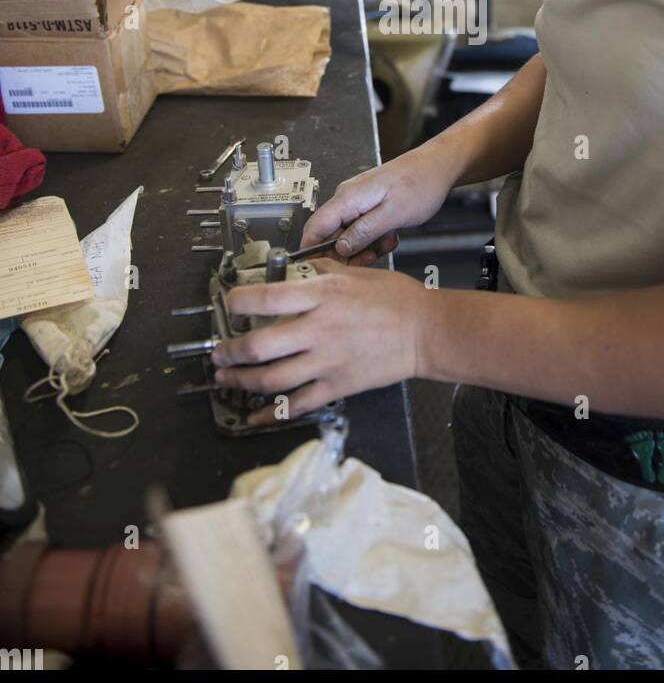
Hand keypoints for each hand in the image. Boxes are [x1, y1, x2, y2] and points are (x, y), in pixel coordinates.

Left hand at [211, 258, 427, 420]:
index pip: (266, 298)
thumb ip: (323, 272)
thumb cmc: (396, 299)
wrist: (426, 332)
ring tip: (227, 379)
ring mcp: (326, 361)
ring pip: (271, 379)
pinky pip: (297, 404)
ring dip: (241, 381)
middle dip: (229, 352)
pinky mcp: (337, 386)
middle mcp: (318, 330)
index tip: (228, 305)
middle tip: (218, 353)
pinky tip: (255, 414)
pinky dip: (271, 413)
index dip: (237, 303)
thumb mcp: (357, 274)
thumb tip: (299, 268)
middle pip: (259, 345)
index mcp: (321, 297)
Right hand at [298, 140, 458, 265]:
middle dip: (349, 253)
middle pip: (332, 235)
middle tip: (370, 258)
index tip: (321, 269)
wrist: (439, 166)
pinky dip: (376, 238)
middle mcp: (349, 198)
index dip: (312, 250)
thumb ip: (363, 232)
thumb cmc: (421, 183)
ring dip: (367, 246)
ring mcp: (359, 202)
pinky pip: (364, 230)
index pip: (314, 226)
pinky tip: (391, 235)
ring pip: (350, 235)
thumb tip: (340, 248)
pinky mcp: (370, 206)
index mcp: (348, 197)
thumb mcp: (393, 214)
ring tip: (387, 242)